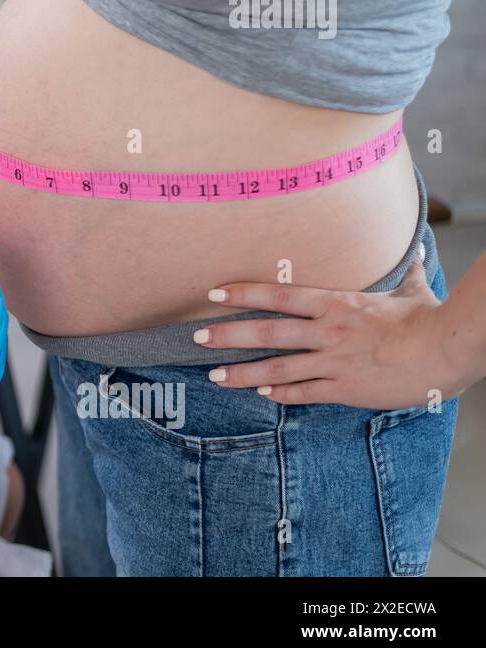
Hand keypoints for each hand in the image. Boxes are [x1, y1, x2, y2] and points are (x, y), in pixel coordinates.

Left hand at [198, 253, 471, 408]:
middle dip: (228, 335)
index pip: (278, 294)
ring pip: (278, 368)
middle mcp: (328, 331)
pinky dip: (282, 394)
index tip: (213, 294)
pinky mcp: (346, 389)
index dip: (243, 293)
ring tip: (215, 376)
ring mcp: (334, 362)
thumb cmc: (429, 319)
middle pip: (267, 332)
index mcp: (336, 303)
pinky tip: (263, 396)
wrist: (449, 351)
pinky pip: (306, 393)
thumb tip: (414, 252)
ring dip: (243, 373)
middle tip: (197, 337)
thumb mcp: (411, 290)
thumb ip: (404, 273)